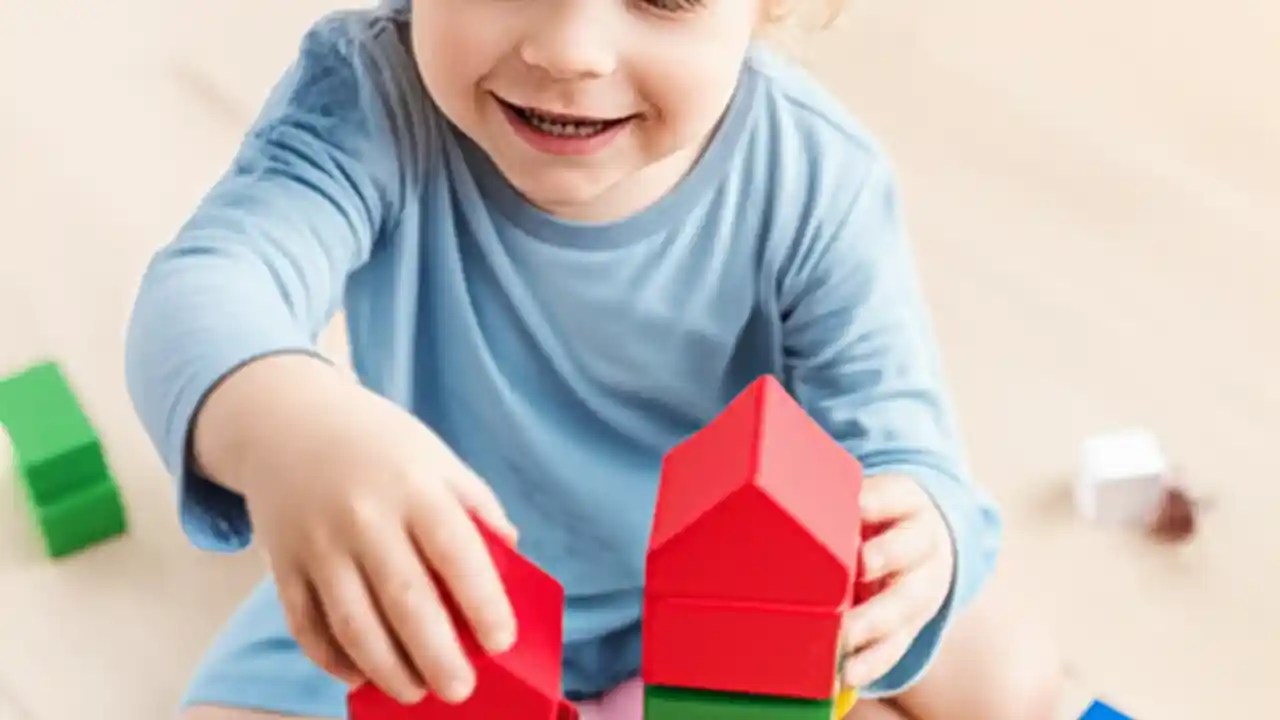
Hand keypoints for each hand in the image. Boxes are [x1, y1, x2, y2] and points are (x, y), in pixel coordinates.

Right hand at [192, 354, 519, 705]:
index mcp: (415, 487)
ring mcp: (318, 543)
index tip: (502, 641)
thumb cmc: (380, 448)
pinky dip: (332, 659)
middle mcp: (365, 516)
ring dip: (388, 668)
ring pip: (353, 623)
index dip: (483, 601)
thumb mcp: (437, 459)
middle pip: (405, 600)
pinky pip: (306, 624)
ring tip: (416, 692)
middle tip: (461, 690)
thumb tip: (512, 568)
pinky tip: (361, 674)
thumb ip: (477, 508)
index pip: (456, 551)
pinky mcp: (282, 564)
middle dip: (437, 656)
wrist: (286, 422)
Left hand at [838, 474, 954, 686]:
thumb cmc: (873, 519)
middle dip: (885, 556)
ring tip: (845, 634)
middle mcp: (921, 544)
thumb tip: (771, 490)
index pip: (897, 496)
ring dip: (874, 620)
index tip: (857, 505)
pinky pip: (895, 647)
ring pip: (904, 604)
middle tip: (861, 564)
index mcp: (907, 503)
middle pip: (908, 549)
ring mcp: (920, 588)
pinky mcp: (911, 627)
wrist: (925, 547)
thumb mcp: (865, 497)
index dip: (877, 501)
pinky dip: (870, 663)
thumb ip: (831, 498)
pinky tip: (846, 674)